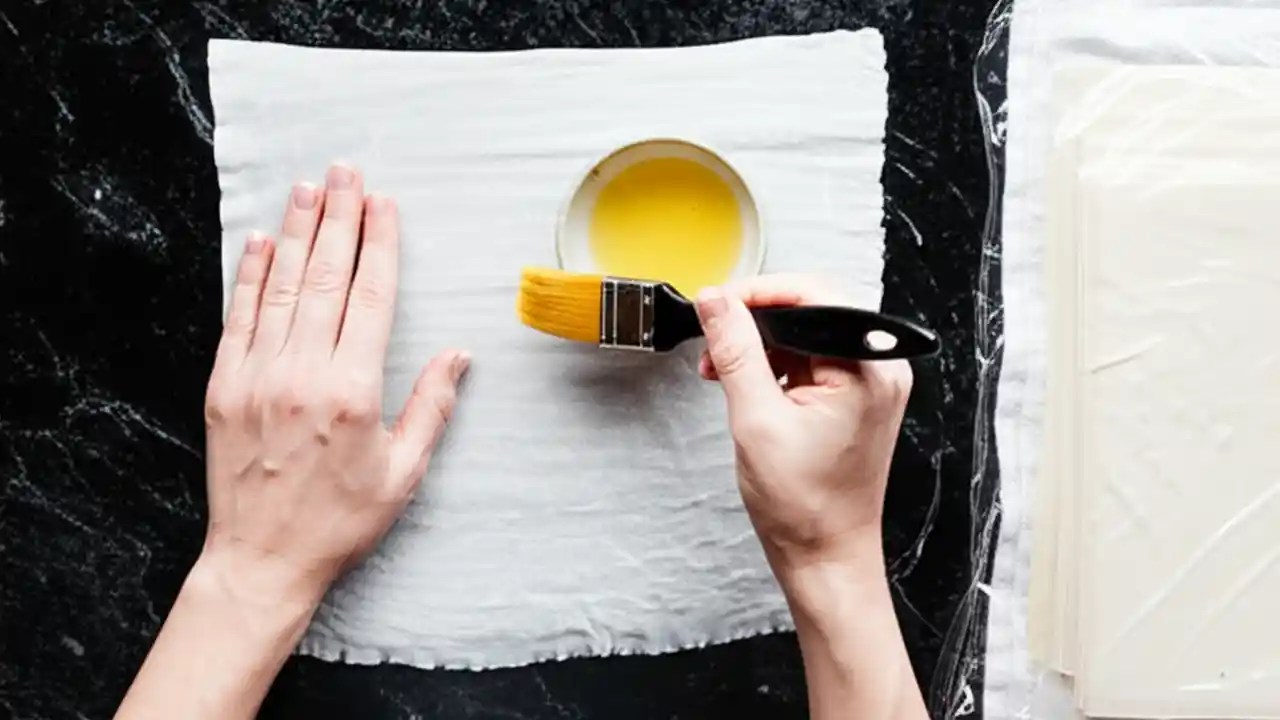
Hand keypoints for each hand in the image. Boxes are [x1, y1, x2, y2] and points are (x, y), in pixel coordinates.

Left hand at [201, 164, 468, 604]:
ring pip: (280, 286)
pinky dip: (249, 275)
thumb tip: (457, 355)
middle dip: (338, 218)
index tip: (384, 205)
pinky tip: (259, 242)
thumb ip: (432, 407)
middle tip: (346, 172)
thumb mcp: (403, 472)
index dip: (379, 244)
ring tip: (308, 188)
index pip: (370, 297)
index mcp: (352, 391)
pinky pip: (239, 317)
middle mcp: (301, 373)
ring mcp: (256, 376)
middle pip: (325, 277)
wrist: (261, 560)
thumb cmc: (339, 522)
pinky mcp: (223, 387)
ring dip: (296, 231)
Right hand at [695, 275, 925, 719]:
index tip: (718, 305)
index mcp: (868, 367)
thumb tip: (716, 302)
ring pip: (807, 335)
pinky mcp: (856, 399)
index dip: (758, 294)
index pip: (813, 294)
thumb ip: (735, 351)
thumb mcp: (756, 419)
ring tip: (725, 373)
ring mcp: (870, 383)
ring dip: (761, 346)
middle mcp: (880, 368)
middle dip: (756, 322)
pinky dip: (776, 367)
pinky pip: (812, 361)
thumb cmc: (805, 507)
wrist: (826, 556)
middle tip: (716, 343)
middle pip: (811, 310)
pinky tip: (749, 388)